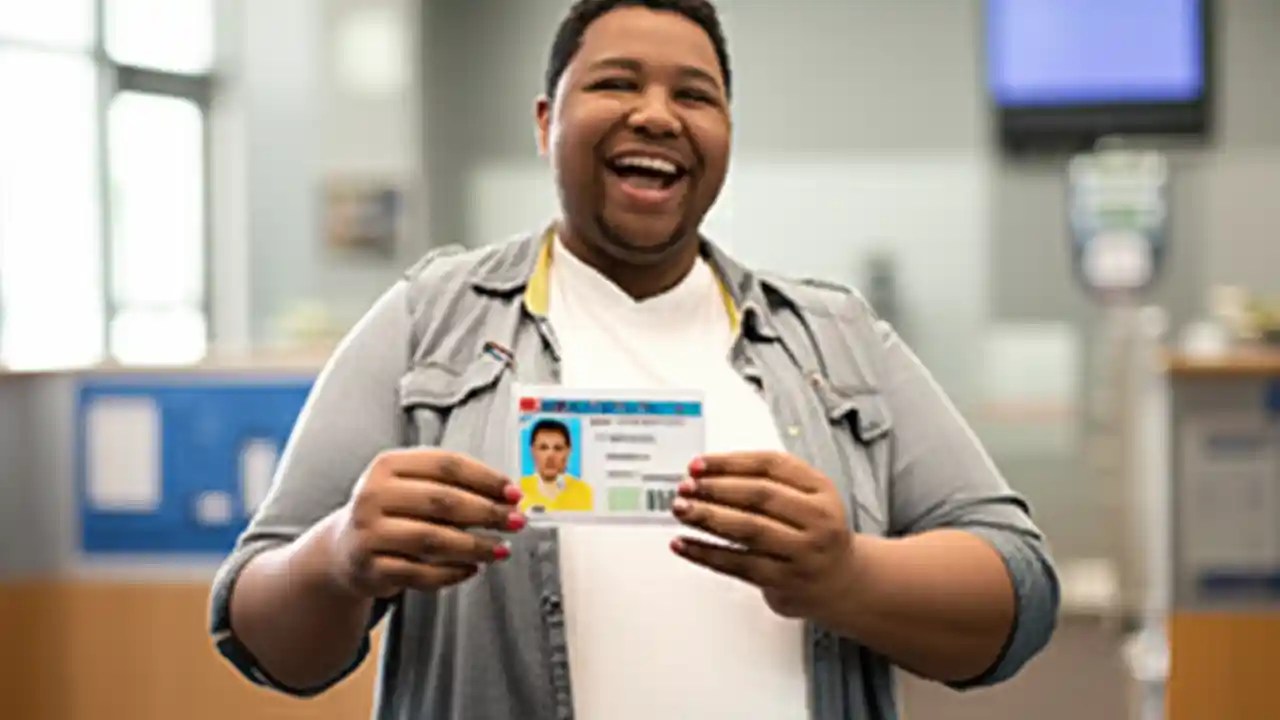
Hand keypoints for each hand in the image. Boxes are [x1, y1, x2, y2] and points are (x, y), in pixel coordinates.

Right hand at [329, 449, 525, 598]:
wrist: (343, 549)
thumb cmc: (392, 512)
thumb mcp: (411, 486)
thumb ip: (453, 485)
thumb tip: (508, 497)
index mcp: (388, 465)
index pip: (446, 464)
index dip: (485, 478)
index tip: (513, 493)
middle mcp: (373, 495)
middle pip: (442, 501)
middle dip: (487, 512)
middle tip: (516, 522)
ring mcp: (369, 533)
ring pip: (433, 539)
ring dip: (475, 546)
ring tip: (501, 549)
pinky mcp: (370, 567)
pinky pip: (420, 573)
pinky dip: (452, 572)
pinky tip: (472, 568)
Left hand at [670, 452, 856, 618]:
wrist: (842, 581)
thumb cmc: (814, 531)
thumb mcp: (808, 496)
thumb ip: (769, 480)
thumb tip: (708, 472)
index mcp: (820, 488)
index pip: (771, 466)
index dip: (730, 462)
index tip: (699, 464)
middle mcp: (817, 519)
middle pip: (760, 496)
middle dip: (716, 488)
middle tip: (686, 486)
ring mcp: (803, 552)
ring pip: (748, 530)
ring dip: (708, 518)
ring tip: (681, 509)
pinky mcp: (785, 581)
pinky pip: (738, 565)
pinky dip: (706, 554)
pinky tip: (684, 544)